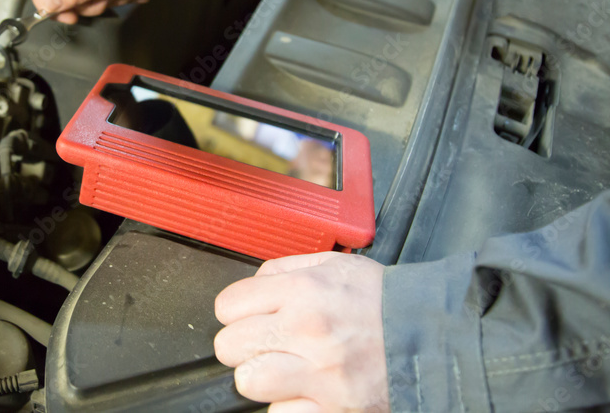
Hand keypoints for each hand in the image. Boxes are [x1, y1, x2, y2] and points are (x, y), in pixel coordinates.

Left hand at [214, 252, 388, 412]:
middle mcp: (307, 330)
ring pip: (249, 382)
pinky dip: (289, 406)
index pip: (228, 305)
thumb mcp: (332, 265)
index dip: (236, 312)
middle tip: (264, 344)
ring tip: (281, 370)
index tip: (248, 317)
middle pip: (230, 345)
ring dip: (260, 378)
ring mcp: (320, 373)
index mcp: (303, 291)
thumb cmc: (382, 301)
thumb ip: (284, 270)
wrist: (434, 334)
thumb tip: (252, 286)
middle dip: (242, 345)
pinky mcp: (334, 408)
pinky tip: (305, 392)